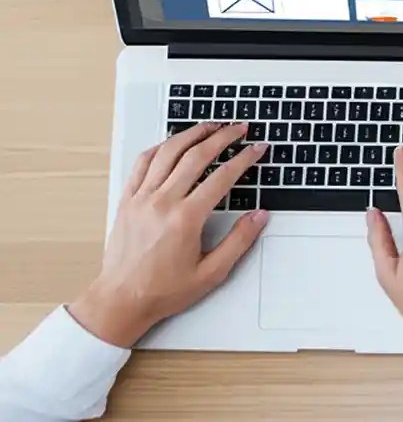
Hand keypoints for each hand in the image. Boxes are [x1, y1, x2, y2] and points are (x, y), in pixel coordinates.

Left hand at [68, 122, 269, 346]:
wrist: (121, 300)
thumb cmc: (162, 291)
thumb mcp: (212, 272)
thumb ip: (239, 241)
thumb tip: (259, 216)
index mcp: (185, 219)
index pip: (222, 177)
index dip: (244, 159)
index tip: (256, 148)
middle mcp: (162, 202)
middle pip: (196, 156)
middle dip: (222, 137)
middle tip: (238, 128)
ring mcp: (141, 198)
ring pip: (168, 152)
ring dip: (191, 134)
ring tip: (209, 125)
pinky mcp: (127, 200)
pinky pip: (142, 163)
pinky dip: (160, 147)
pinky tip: (172, 143)